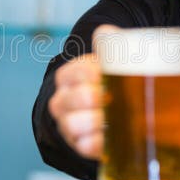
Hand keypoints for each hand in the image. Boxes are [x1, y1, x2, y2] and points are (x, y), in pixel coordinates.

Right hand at [47, 25, 117, 159]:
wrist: (115, 109)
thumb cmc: (112, 79)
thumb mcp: (111, 59)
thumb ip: (111, 42)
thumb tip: (107, 33)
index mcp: (69, 76)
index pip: (73, 72)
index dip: (90, 72)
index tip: (105, 72)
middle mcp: (63, 101)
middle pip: (73, 99)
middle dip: (95, 97)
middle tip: (115, 96)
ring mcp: (69, 125)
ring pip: (73, 124)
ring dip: (96, 121)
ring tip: (116, 118)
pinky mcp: (81, 146)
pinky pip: (83, 147)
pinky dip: (98, 143)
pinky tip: (113, 136)